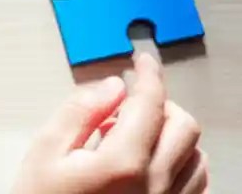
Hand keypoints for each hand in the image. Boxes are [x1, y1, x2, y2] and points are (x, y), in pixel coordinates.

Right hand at [11, 54, 208, 193]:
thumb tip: (112, 86)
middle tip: (129, 104)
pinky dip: (183, 164)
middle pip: (185, 126)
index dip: (149, 73)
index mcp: (123, 163)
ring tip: (134, 138)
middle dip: (161, 105)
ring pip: (198, 155)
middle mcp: (155, 185)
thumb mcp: (44, 152)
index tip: (143, 60)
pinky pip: (197, 185)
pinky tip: (152, 164)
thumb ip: (79, 111)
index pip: (151, 102)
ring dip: (173, 135)